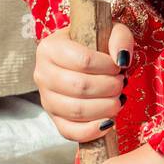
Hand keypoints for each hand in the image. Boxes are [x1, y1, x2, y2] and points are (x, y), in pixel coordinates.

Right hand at [34, 23, 133, 141]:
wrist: (83, 61)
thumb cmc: (96, 45)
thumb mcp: (110, 31)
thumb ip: (120, 38)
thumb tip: (122, 59)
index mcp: (50, 48)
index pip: (83, 61)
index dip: (107, 67)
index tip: (118, 66)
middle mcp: (42, 74)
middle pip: (80, 87)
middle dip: (109, 88)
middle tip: (121, 83)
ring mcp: (46, 99)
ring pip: (76, 111)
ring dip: (106, 108)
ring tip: (117, 99)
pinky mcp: (54, 119)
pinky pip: (70, 132)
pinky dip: (92, 131)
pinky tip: (109, 122)